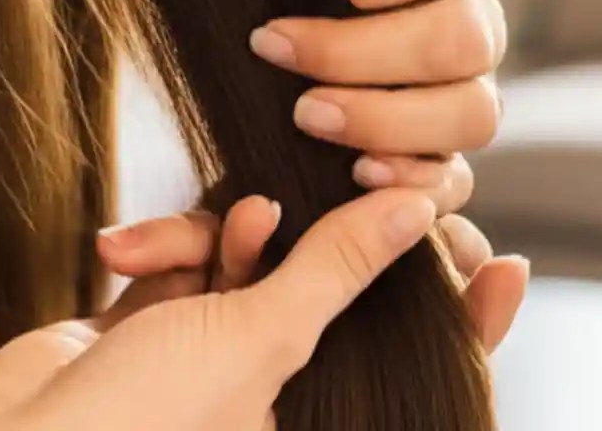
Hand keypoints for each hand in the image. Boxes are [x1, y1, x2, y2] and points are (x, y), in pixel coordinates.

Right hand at [0, 192, 527, 429]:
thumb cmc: (143, 427)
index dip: (445, 298)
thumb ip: (336, 271)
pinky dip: (169, 245)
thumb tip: (415, 209)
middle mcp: (267, 388)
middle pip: (322, 290)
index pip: (413, 354)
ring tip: (221, 233)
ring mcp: (205, 355)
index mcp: (316, 416)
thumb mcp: (261, 342)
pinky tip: (138, 248)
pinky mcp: (148, 328)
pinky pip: (182, 263)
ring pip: (246, 262)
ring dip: (227, 235)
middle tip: (310, 195)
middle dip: (308, 240)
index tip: (463, 231)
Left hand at [249, 0, 503, 200]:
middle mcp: (478, 17)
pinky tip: (356, 172)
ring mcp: (474, 89)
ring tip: (307, 114)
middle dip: (363, 52)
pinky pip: (459, 179)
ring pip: (473, 115)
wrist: (301, 8)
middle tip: (278, 49)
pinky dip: (413, 181)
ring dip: (385, 120)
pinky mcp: (452, 152)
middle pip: (461, 42)